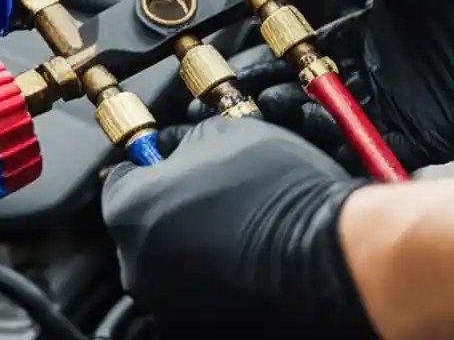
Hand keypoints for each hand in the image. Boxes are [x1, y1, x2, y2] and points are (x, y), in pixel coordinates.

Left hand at [101, 118, 373, 335]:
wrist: (332, 255)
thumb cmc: (281, 195)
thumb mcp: (228, 134)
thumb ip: (189, 139)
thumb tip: (181, 146)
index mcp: (131, 212)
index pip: (121, 179)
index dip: (151, 165)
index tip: (172, 162)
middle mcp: (138, 267)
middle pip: (143, 229)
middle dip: (172, 210)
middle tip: (214, 193)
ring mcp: (168, 306)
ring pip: (170, 267)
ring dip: (193, 248)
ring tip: (240, 228)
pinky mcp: (200, 330)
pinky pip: (197, 298)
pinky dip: (216, 281)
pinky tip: (249, 261)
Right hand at [225, 0, 453, 170]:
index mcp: (367, 20)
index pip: (300, 42)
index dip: (264, 50)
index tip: (226, 52)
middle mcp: (380, 65)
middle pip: (309, 87)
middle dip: (269, 94)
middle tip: (229, 97)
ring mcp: (402, 101)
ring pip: (334, 121)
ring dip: (297, 122)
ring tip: (261, 117)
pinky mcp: (428, 132)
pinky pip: (373, 147)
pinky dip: (341, 147)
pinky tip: (310, 139)